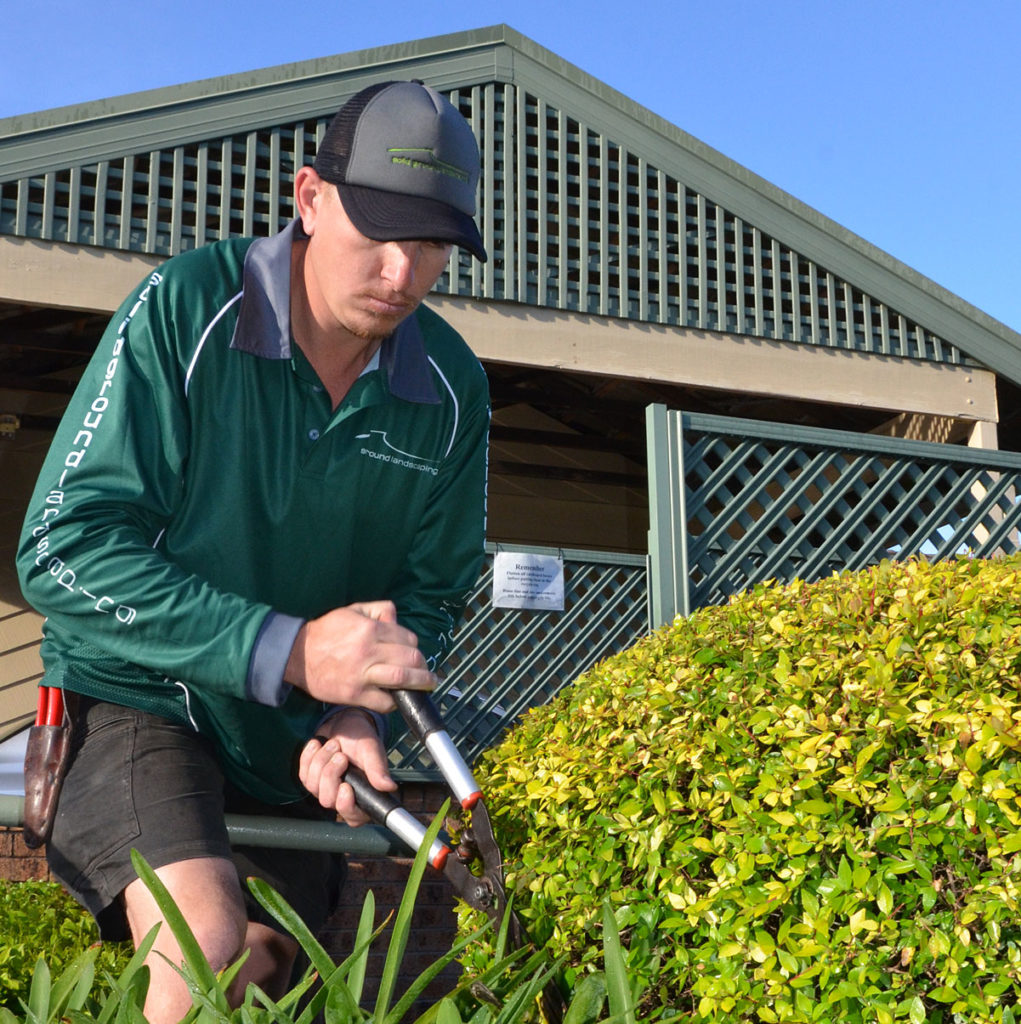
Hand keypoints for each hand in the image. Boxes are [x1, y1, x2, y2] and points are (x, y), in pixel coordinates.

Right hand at [285, 600, 435, 711]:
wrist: (297, 655)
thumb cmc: (326, 631)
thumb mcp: (352, 610)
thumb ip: (378, 610)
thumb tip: (397, 619)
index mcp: (370, 629)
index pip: (407, 638)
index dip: (415, 646)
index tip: (416, 653)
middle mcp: (369, 651)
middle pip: (410, 658)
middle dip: (423, 665)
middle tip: (428, 671)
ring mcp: (362, 674)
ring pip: (402, 679)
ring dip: (420, 682)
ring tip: (429, 684)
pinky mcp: (354, 694)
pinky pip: (384, 701)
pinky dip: (396, 702)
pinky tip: (400, 698)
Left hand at [297, 708, 395, 825]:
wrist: (345, 724)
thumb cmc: (362, 737)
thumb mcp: (371, 750)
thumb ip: (378, 769)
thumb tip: (389, 787)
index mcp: (363, 795)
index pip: (353, 816)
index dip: (345, 805)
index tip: (345, 786)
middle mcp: (343, 797)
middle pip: (327, 800)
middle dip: (331, 774)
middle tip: (341, 755)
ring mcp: (325, 790)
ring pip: (313, 786)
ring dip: (321, 761)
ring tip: (333, 744)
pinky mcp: (311, 779)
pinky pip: (303, 774)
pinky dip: (309, 756)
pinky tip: (319, 744)